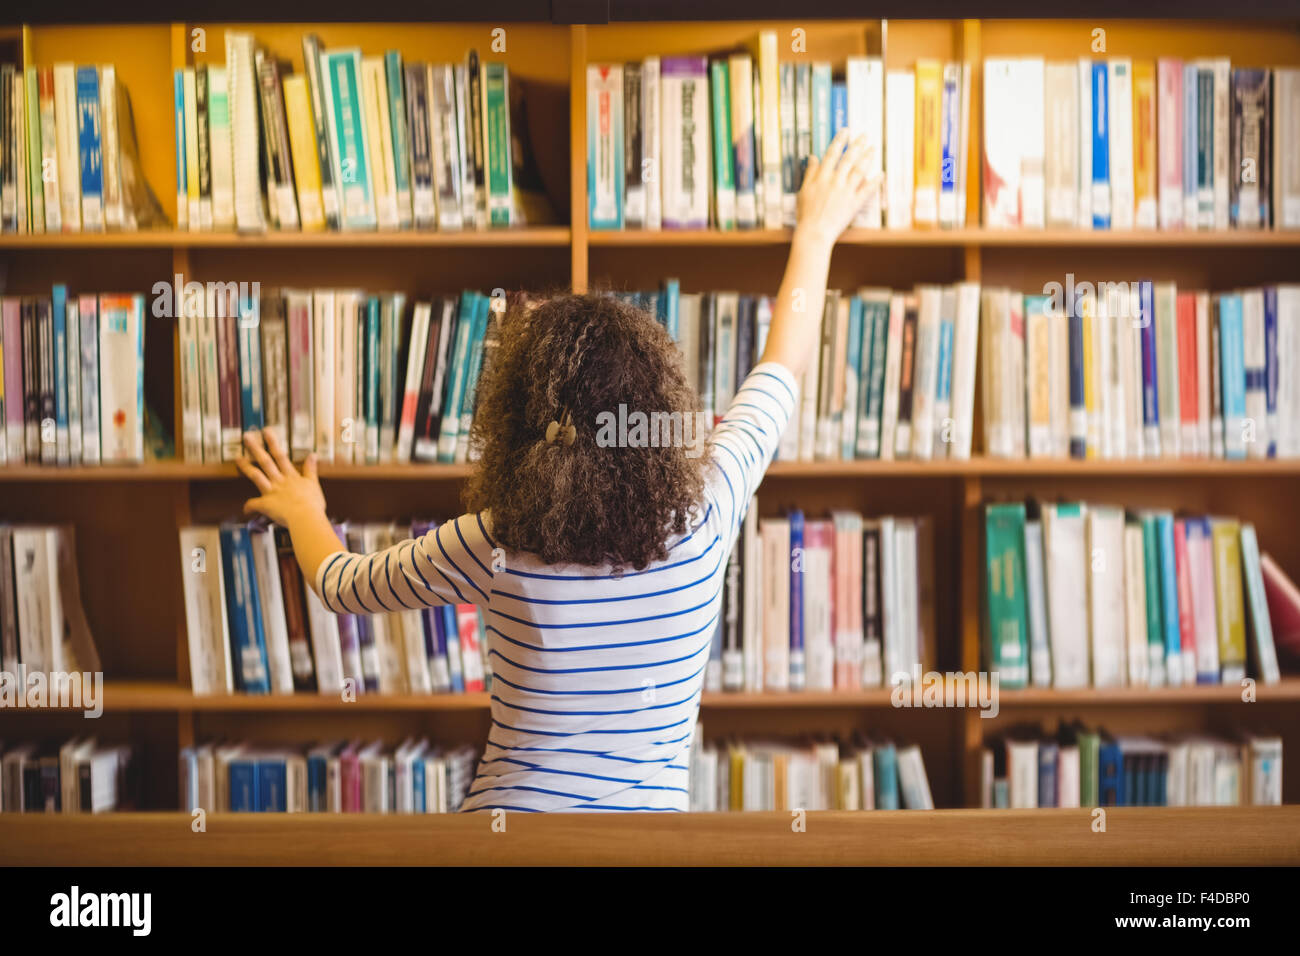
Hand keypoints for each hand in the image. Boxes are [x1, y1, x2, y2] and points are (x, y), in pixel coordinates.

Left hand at [237, 429, 325, 526]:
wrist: (306, 517)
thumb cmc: (312, 504)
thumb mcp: (314, 484)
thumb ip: (311, 469)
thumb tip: (313, 455)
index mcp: (291, 476)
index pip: (280, 455)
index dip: (272, 442)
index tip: (266, 431)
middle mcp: (280, 481)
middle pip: (265, 461)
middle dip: (255, 448)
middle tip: (246, 436)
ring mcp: (271, 491)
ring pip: (256, 476)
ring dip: (246, 467)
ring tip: (237, 458)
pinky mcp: (266, 504)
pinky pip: (254, 504)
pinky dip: (249, 506)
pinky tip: (246, 508)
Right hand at [794, 130, 879, 249]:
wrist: (814, 233)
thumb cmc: (806, 214)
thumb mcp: (803, 191)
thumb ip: (810, 173)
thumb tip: (813, 157)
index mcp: (822, 177)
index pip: (832, 154)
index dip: (839, 141)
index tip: (846, 131)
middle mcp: (835, 181)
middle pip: (849, 159)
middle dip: (858, 145)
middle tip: (865, 136)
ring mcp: (846, 192)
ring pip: (859, 170)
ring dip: (867, 158)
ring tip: (873, 149)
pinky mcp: (854, 204)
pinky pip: (867, 190)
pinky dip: (875, 181)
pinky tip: (881, 174)